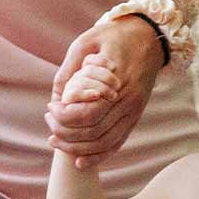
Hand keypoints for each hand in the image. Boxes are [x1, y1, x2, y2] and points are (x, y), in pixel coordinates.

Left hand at [45, 19, 163, 169]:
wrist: (149, 36)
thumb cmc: (114, 37)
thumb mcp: (86, 42)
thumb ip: (69, 69)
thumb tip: (56, 97)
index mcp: (116, 82)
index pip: (87, 114)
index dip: (63, 117)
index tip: (50, 107)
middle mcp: (128, 101)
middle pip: (93, 132)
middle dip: (64, 133)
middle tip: (49, 121)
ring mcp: (134, 111)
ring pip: (104, 143)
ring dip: (77, 148)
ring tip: (56, 140)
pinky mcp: (136, 116)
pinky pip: (117, 143)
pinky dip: (98, 156)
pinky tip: (80, 161)